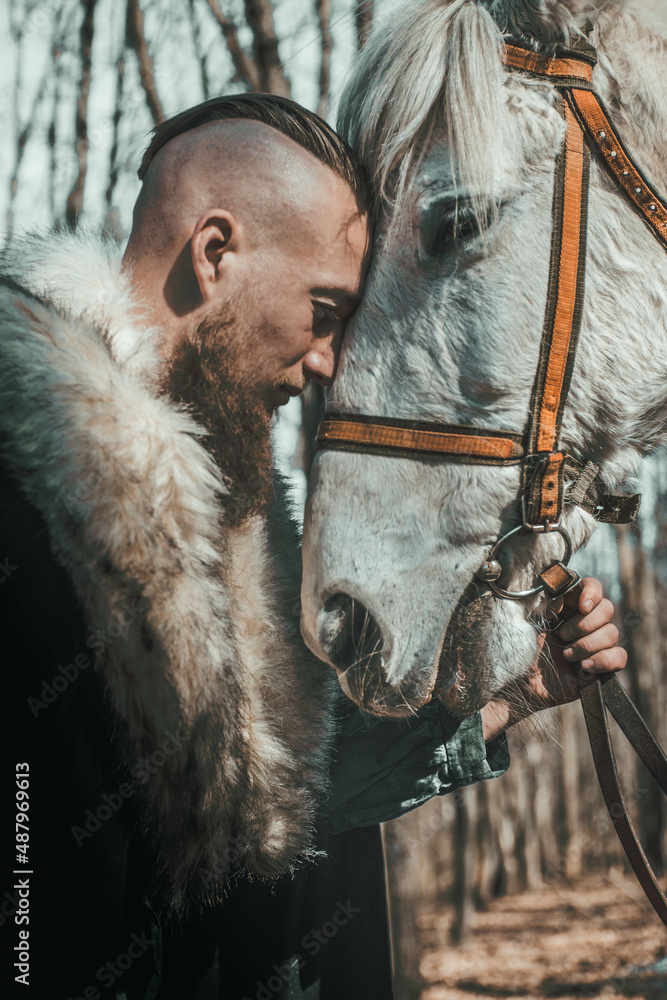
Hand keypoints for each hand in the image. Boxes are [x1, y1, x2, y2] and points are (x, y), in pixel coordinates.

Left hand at [530, 576, 626, 706]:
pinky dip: (603, 661)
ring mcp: (596, 642)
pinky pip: (619, 657)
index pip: (592, 587)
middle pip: (607, 609)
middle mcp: (586, 621)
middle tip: (563, 636)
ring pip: (612, 633)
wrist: (526, 683)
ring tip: (567, 655)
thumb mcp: (531, 624)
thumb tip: (562, 595)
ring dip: (587, 645)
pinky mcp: (603, 664)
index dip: (592, 593)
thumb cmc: (525, 651)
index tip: (582, 606)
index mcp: (569, 606)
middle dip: (585, 624)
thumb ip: (547, 607)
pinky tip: (584, 667)